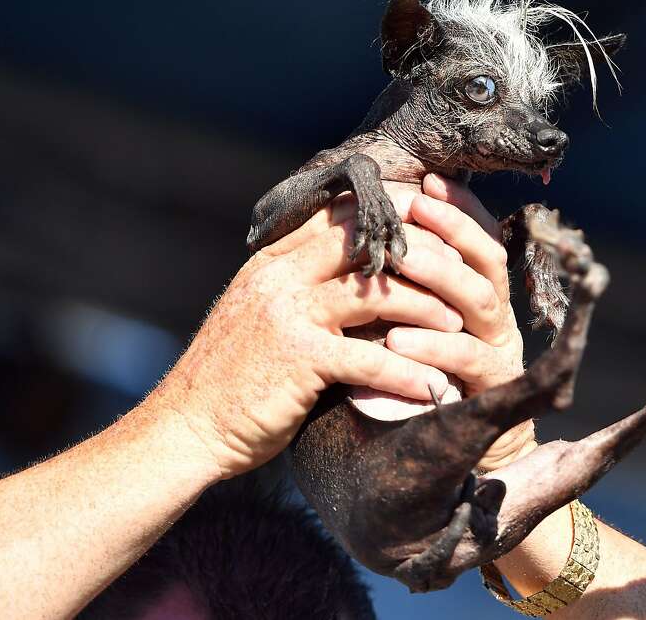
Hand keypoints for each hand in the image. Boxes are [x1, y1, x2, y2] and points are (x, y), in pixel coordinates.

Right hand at [148, 196, 463, 479]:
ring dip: (427, 309)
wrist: (184, 429)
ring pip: (379, 293)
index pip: (342, 217)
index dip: (393, 218)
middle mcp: (280, 277)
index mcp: (273, 261)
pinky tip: (435, 385)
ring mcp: (289, 314)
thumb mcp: (260, 312)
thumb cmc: (231, 376)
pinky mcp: (300, 358)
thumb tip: (350, 266)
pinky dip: (409, 372)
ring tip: (458, 325)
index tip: (435, 228)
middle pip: (369, 244)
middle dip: (422, 256)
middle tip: (462, 274)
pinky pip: (372, 357)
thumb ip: (298, 284)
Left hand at [385, 174, 536, 469]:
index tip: (425, 180)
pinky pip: (469, 362)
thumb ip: (394, 289)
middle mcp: (496, 319)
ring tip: (401, 263)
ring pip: (482, 302)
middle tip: (415, 206)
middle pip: (487, 260)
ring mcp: (500, 354)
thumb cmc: (412, 386)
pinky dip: (433, 347)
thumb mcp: (403, 328)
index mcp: (478, 297)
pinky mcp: (492, 394)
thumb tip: (352, 235)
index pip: (479, 238)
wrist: (444, 465)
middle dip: (452, 229)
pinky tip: (397, 340)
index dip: (458, 208)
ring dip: (442, 278)